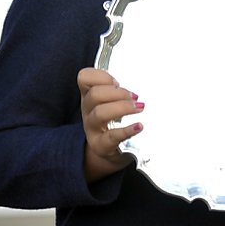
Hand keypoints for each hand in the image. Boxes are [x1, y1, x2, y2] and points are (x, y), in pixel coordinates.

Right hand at [78, 67, 143, 182]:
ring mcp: (92, 128)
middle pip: (95, 95)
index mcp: (90, 95)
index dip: (101, 76)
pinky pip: (111, 137)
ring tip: (139, 108)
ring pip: (100, 113)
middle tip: (135, 97)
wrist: (109, 149)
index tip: (117, 82)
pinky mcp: (101, 145)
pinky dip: (127, 130)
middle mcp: (88, 110)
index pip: (85, 77)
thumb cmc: (113, 119)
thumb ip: (119, 90)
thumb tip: (139, 85)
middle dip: (117, 92)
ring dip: (122, 107)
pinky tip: (139, 126)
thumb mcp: (111, 101)